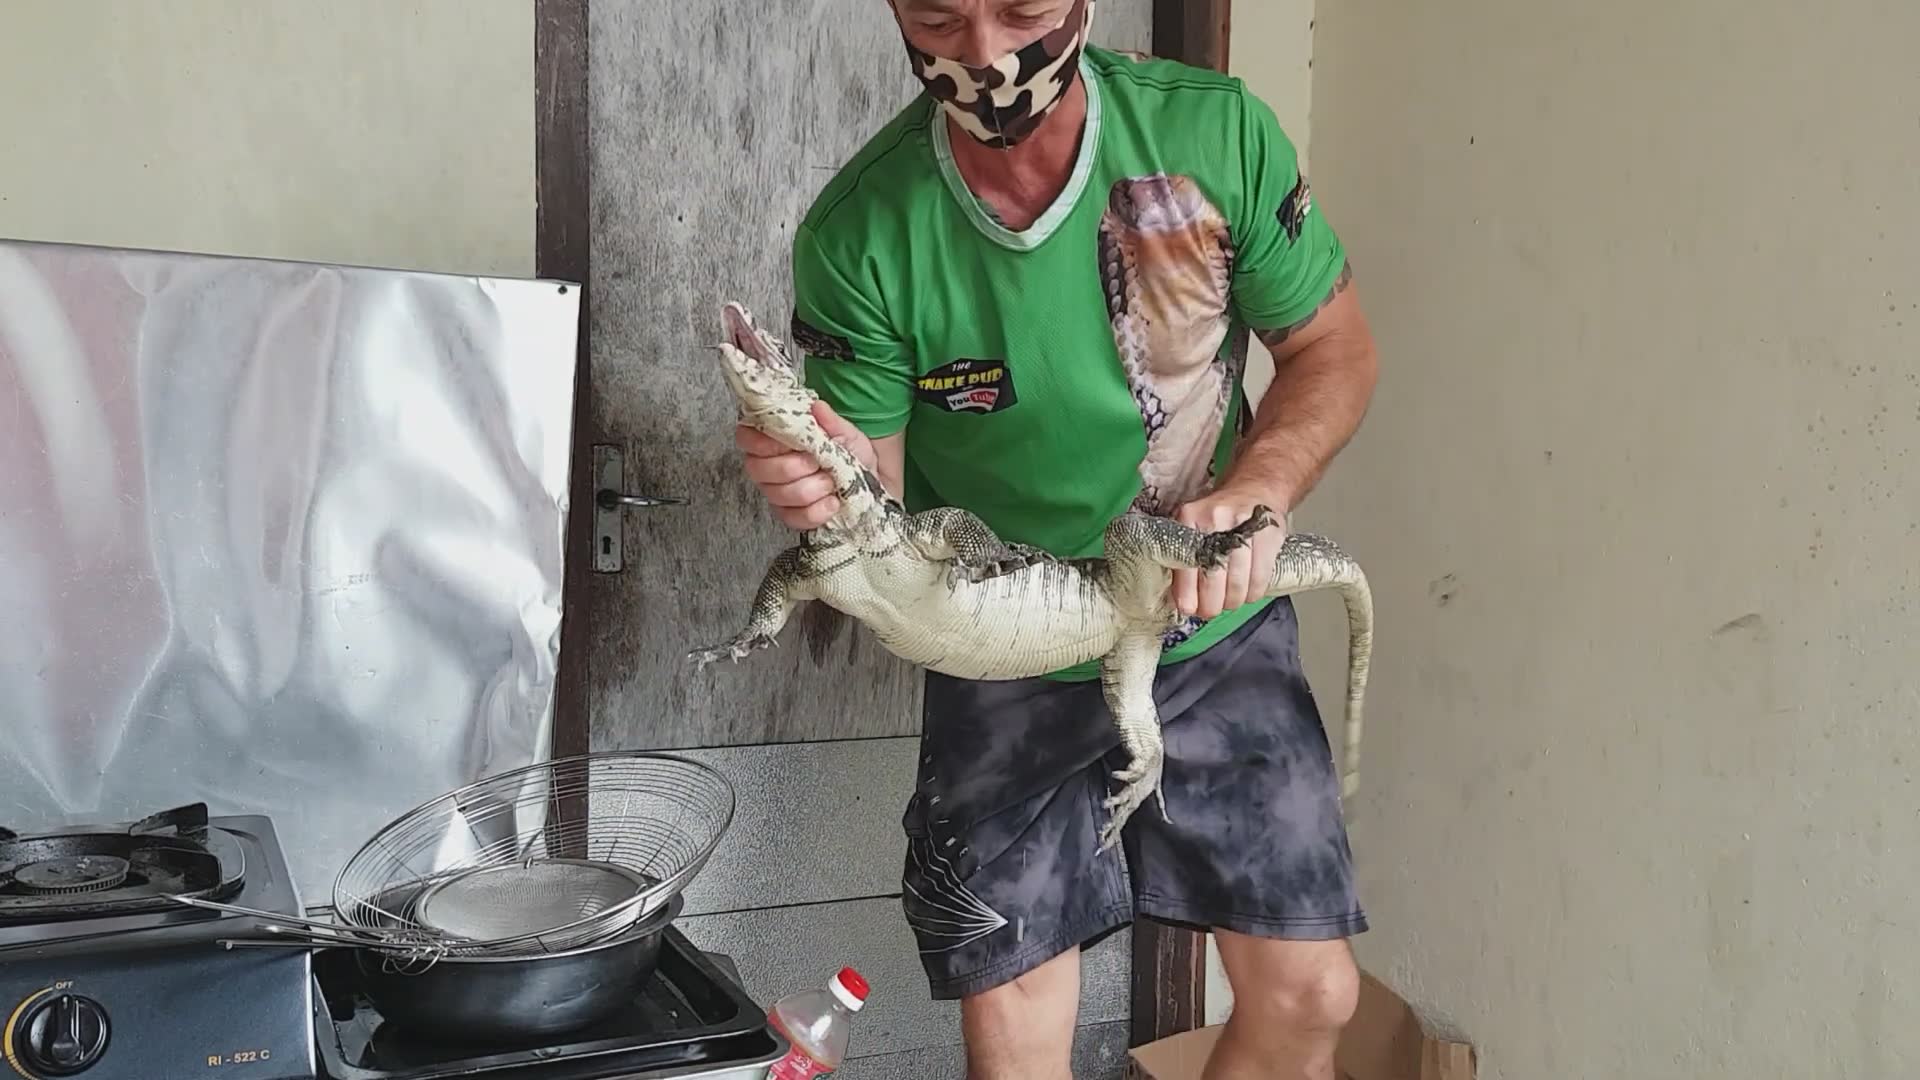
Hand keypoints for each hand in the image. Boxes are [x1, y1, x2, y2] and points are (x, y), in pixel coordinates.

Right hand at [736, 399, 874, 530]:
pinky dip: (819, 510)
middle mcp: (766, 467)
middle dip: (796, 466)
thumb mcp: (844, 432)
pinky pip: (795, 517)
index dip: (765, 442)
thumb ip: (829, 421)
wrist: (870, 480)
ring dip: (813, 487)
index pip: (746, 437)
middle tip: (819, 462)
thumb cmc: (850, 452)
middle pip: (759, 469)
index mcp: (772, 439)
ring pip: (780, 494)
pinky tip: (832, 502)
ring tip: (830, 481)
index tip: (793, 442)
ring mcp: (775, 494)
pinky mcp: (789, 516)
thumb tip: (816, 407)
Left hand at [1170, 487, 1289, 618]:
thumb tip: (1180, 598)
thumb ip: (1183, 556)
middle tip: (1210, 611)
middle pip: (1213, 576)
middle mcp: (1216, 519)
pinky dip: (1253, 593)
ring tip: (1229, 602)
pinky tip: (1247, 592)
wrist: (1255, 489)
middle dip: (1211, 604)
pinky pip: (1260, 577)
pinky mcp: (1268, 535)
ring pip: (1238, 581)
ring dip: (1233, 601)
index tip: (1188, 609)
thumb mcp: (1193, 525)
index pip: (1185, 564)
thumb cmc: (1220, 515)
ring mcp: (1244, 526)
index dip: (1187, 593)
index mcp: (1189, 518)